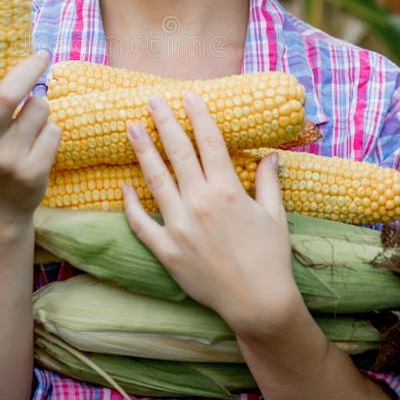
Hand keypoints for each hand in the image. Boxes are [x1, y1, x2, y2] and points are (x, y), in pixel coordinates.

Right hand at [0, 35, 60, 220]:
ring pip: (40, 108)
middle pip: (7, 95)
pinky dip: (51, 130)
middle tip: (42, 53)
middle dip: (30, 68)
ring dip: (42, 106)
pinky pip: (53, 131)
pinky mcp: (31, 172)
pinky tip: (38, 145)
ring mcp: (5, 159)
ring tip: (31, 122)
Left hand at [123, 91, 301, 337]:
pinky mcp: (167, 250)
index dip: (198, 116)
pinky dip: (131, 205)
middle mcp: (201, 202)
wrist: (258, 303)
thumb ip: (269, 182)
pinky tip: (124, 187)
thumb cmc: (270, 258)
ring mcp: (180, 226)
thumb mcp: (275, 215)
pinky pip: (141, 223)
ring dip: (143, 150)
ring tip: (130, 128)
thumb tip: (272, 154)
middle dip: (164, 122)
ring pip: (155, 179)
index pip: (209, 142)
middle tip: (152, 100)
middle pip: (179, 152)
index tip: (188, 96)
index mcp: (228, 190)